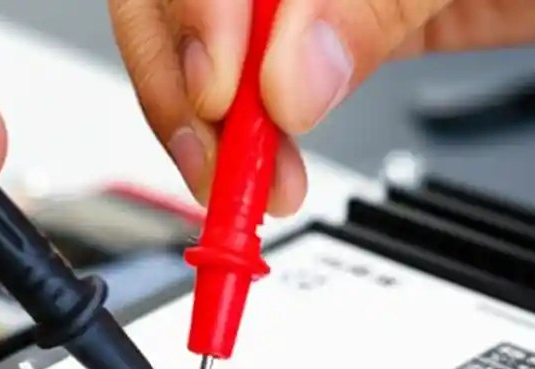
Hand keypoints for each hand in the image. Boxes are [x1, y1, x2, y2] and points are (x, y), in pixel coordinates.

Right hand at [110, 0, 534, 214]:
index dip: (196, 13)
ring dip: (213, 121)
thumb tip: (290, 74)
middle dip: (183, 79)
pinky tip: (272, 163)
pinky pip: (268, 69)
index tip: (228, 90)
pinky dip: (258, 128)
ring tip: (252, 186)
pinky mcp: (351, 12)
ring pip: (213, 41)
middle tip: (225, 165)